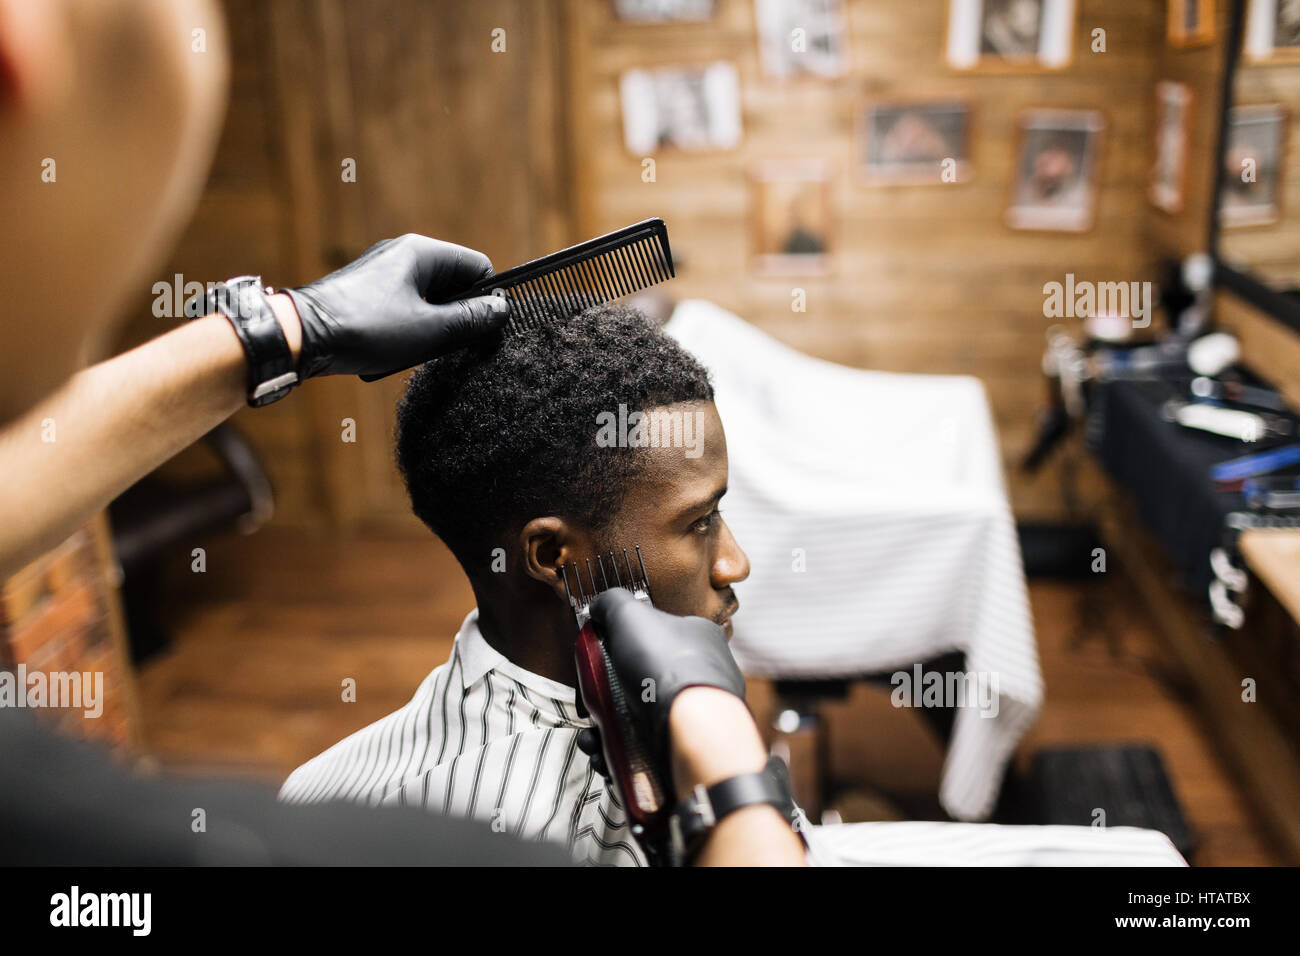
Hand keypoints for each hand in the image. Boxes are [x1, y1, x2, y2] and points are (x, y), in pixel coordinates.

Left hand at [283, 234, 510, 380]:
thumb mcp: (430, 331)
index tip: (483, 330)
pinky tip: (394, 351)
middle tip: (449, 346)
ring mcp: (381, 272)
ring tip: (416, 350)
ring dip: (431, 327)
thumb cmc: (366, 329)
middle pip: (453, 283)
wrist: (302, 336)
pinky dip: (407, 329)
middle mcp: (402, 253)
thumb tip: (501, 310)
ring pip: (428, 298)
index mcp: (422, 252)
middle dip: (457, 316)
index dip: (487, 299)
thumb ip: (471, 320)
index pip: (478, 267)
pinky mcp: (365, 292)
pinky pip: (403, 307)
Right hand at [576, 589, 744, 777]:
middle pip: (638, 684)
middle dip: (604, 700)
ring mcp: (693, 717)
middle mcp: (698, 677)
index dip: (618, 648)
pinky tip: (605, 758)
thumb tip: (598, 607)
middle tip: (588, 710)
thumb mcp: (630, 615)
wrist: (692, 731)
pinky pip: (644, 752)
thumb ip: (611, 603)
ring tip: (592, 741)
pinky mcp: (684, 749)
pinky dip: (619, 755)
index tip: (595, 663)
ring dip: (605, 732)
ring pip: (637, 722)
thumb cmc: (665, 667)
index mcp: (696, 640)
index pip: (652, 637)